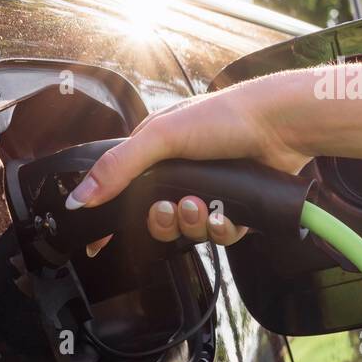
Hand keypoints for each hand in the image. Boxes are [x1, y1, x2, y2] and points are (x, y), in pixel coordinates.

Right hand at [68, 76, 310, 254]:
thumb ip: (120, 166)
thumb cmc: (224, 117)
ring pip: (188, 230)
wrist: (281, 125)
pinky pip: (220, 235)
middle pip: (155, 219)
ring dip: (192, 223)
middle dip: (160, 221)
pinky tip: (225, 215)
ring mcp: (211, 193)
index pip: (124, 193)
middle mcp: (183, 175)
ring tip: (202, 205)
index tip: (97, 245)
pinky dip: (221, 228)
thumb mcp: (162, 136)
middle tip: (169, 208)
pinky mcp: (237, 208)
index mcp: (157, 154)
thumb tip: (80, 196)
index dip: (111, 220)